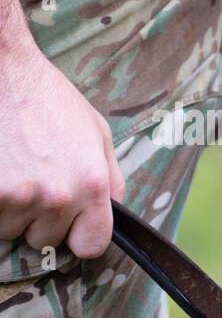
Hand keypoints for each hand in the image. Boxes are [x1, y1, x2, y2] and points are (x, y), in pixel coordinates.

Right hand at [0, 0, 124, 258]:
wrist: (3, 71)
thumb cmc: (48, 98)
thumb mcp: (97, 133)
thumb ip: (111, 179)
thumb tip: (115, 213)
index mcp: (91, 185)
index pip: (91, 246)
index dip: (80, 237)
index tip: (72, 226)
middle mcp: (56, 196)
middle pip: (48, 239)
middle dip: (42, 219)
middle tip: (35, 181)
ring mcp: (16, 196)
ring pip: (12, 230)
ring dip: (12, 210)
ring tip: (13, 171)